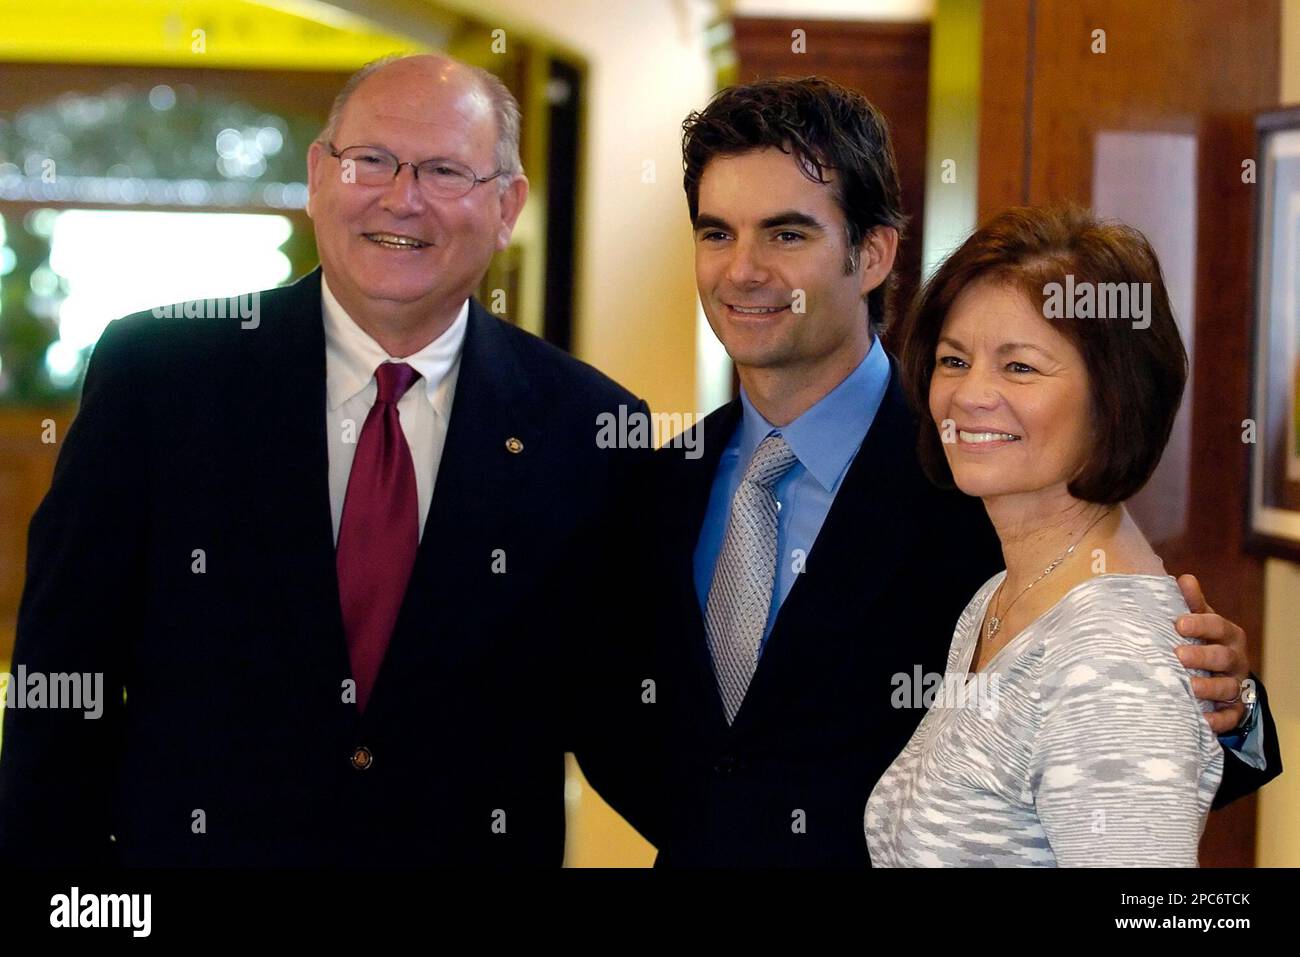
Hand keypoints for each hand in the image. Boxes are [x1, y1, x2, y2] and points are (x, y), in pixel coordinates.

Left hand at [1174, 574, 1249, 734]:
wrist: (1220, 674)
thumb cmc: (1203, 641)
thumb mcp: (1199, 620)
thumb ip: (1192, 603)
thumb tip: (1185, 579)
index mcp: (1226, 634)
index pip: (1217, 625)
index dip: (1200, 624)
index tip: (1178, 623)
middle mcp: (1235, 659)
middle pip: (1223, 656)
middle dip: (1202, 656)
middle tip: (1179, 656)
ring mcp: (1236, 684)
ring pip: (1227, 687)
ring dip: (1209, 687)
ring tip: (1188, 687)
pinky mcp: (1233, 709)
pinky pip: (1230, 717)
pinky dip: (1218, 720)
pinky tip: (1202, 719)